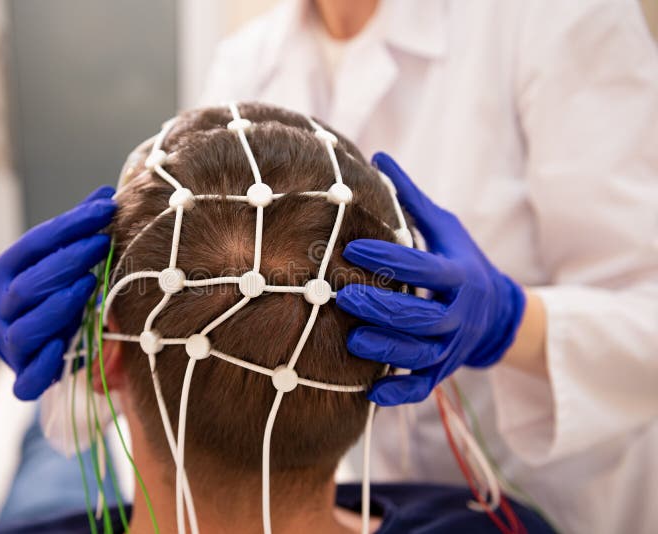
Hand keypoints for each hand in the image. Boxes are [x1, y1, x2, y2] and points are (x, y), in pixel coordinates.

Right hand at [0, 186, 116, 399]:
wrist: (36, 350)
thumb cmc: (51, 296)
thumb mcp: (60, 264)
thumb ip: (78, 234)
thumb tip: (106, 194)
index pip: (33, 245)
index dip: (70, 226)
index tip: (106, 208)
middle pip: (26, 287)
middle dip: (66, 263)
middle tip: (102, 243)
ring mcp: (4, 346)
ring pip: (25, 331)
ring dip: (58, 308)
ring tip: (90, 285)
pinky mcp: (20, 377)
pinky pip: (26, 381)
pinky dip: (45, 367)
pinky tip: (65, 348)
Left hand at [336, 153, 525, 405]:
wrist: (497, 313)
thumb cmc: (461, 261)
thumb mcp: (444, 228)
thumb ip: (412, 198)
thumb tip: (379, 156)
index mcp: (458, 275)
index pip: (423, 267)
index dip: (389, 258)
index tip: (352, 245)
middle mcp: (458, 314)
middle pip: (423, 316)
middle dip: (384, 308)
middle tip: (345, 295)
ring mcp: (451, 347)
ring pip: (421, 355)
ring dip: (388, 351)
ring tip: (353, 341)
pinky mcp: (443, 371)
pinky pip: (423, 388)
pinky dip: (399, 393)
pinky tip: (370, 393)